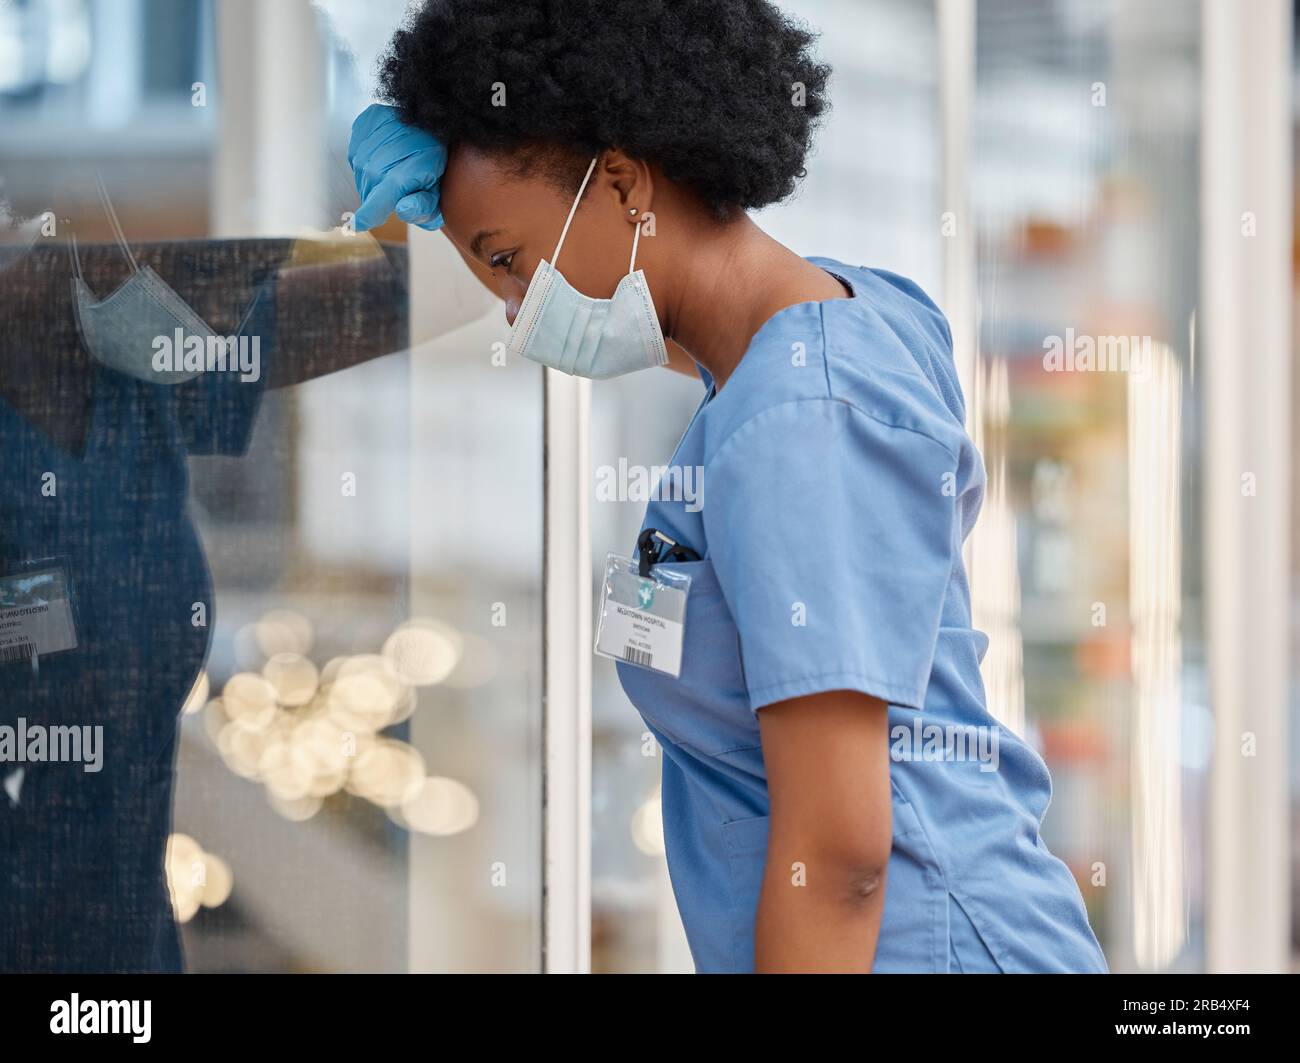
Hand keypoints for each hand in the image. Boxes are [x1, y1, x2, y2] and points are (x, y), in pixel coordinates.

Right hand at [348, 104, 447, 231]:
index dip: (364, 218)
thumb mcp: (437, 189)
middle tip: (403, 184)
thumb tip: (402, 210)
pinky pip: (358, 153)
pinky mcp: (362, 126)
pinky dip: (370, 157)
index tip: (353, 226)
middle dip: (383, 197)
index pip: (373, 206)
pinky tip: (387, 151)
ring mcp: (365, 143)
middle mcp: (375, 164)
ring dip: (376, 176)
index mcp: (396, 181)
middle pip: (368, 194)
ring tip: (396, 164)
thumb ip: (423, 207)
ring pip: (362, 175)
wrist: (433, 121)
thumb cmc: (436, 161)